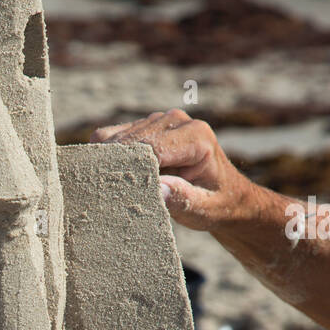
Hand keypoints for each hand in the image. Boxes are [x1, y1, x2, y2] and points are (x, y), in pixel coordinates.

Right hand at [91, 109, 261, 233]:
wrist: (224, 192)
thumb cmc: (216, 203)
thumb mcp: (205, 208)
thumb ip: (183, 199)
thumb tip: (157, 189)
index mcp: (196, 136)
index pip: (151, 148)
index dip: (131, 171)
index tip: (120, 194)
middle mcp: (175, 121)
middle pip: (129, 142)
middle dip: (118, 168)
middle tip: (113, 197)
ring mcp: (157, 121)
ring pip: (114, 138)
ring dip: (111, 164)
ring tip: (119, 188)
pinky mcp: (141, 126)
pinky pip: (108, 137)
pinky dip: (106, 157)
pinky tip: (117, 176)